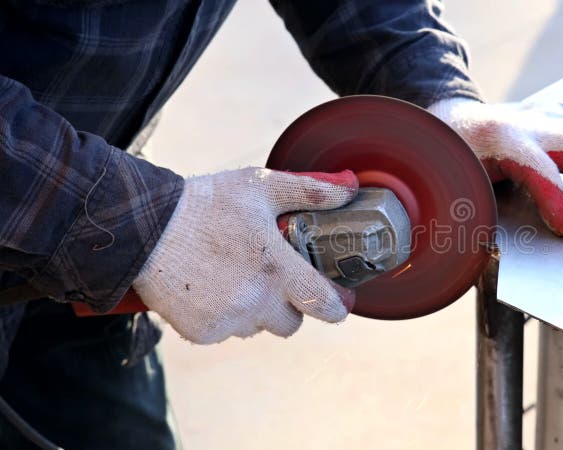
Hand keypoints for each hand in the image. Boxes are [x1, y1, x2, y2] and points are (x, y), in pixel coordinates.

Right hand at [132, 167, 358, 343]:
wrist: (145, 227)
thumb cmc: (207, 203)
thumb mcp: (263, 186)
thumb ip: (312, 189)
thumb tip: (350, 186)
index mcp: (278, 269)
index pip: (325, 306)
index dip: (337, 306)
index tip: (338, 301)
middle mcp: (256, 301)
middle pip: (292, 323)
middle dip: (291, 305)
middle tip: (276, 280)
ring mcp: (228, 320)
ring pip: (259, 327)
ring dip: (257, 310)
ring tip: (238, 277)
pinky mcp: (202, 332)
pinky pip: (227, 331)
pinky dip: (226, 316)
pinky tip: (213, 287)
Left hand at [428, 98, 562, 237]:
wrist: (443, 118)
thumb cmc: (447, 159)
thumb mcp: (453, 184)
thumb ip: (475, 211)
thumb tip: (492, 249)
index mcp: (496, 140)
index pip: (538, 169)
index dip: (558, 201)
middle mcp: (522, 126)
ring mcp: (537, 122)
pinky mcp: (546, 125)